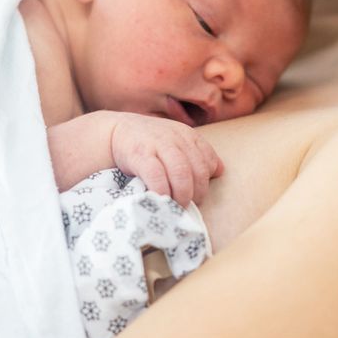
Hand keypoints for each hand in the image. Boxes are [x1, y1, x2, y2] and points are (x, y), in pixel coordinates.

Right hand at [106, 112, 222, 204]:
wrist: (118, 131)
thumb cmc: (150, 142)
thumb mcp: (177, 142)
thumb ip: (196, 154)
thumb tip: (219, 170)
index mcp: (188, 135)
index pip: (208, 161)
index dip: (206, 182)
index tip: (198, 195)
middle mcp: (176, 138)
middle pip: (198, 170)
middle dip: (197, 193)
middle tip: (188, 205)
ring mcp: (158, 145)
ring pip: (181, 173)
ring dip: (182, 194)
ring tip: (177, 206)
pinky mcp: (140, 154)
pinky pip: (157, 176)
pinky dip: (162, 191)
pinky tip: (161, 199)